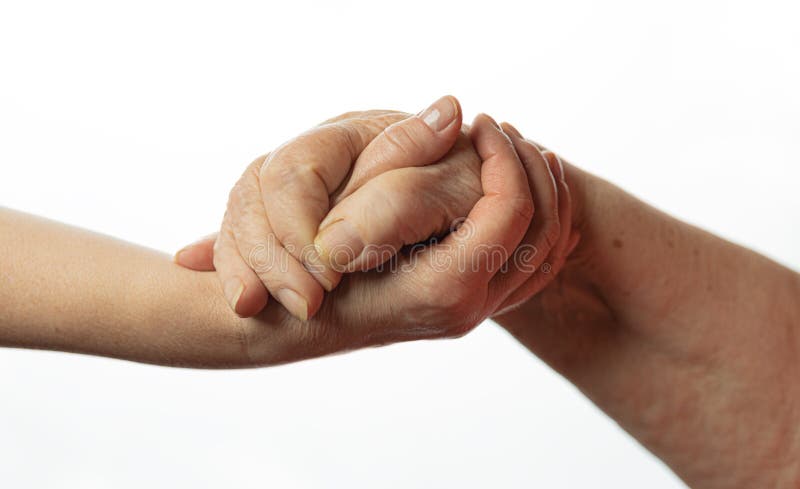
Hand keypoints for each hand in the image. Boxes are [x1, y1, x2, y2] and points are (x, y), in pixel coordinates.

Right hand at [177, 113, 574, 362]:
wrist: (293, 325)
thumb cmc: (308, 265)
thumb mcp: (346, 205)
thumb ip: (403, 157)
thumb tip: (452, 110)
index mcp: (445, 287)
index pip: (511, 212)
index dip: (503, 158)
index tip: (478, 122)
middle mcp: (467, 308)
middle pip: (543, 231)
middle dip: (531, 170)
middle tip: (502, 130)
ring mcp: (471, 313)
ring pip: (543, 249)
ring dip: (539, 192)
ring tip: (514, 150)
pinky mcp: (465, 307)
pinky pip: (526, 263)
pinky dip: (528, 220)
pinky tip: (508, 188)